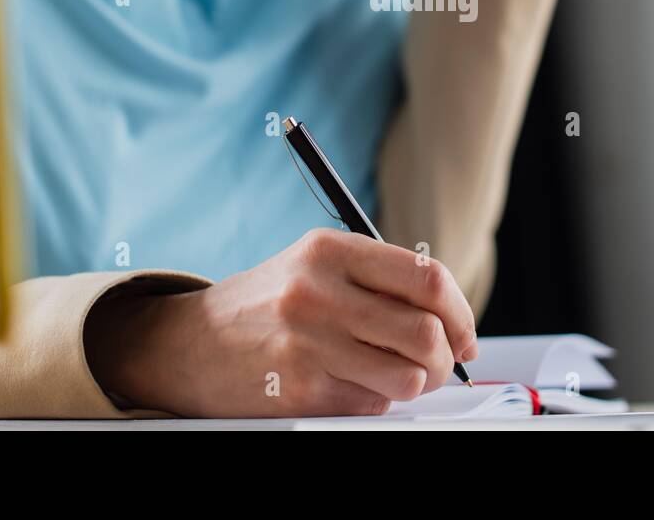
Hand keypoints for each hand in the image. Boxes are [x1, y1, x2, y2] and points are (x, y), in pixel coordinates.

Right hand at [84, 229, 479, 417]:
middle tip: (442, 364)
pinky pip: (372, 404)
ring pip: (408, 376)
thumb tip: (450, 316)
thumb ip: (378, 279)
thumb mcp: (316, 265)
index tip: (465, 333)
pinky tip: (353, 385)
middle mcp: (318, 291)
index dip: (460, 312)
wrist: (189, 344)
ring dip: (416, 384)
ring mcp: (308, 342)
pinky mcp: (298, 389)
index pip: (427, 278)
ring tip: (399, 376)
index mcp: (330, 250)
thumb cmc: (266, 303)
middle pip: (425, 332)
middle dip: (447, 357)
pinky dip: (376, 400)